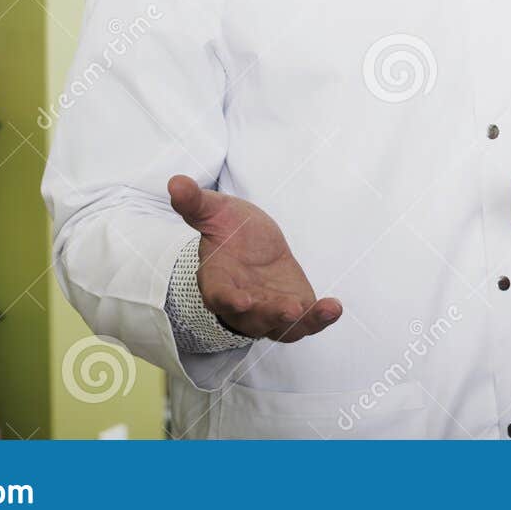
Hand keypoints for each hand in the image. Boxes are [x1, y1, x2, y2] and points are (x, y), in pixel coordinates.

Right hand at [168, 175, 341, 341]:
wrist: (252, 244)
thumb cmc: (229, 231)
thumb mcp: (215, 211)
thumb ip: (196, 203)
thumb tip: (175, 182)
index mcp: (218, 282)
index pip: (221, 296)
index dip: (230, 300)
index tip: (242, 301)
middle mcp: (242, 305)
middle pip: (255, 318)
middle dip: (272, 314)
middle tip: (289, 309)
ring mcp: (268, 311)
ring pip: (282, 327)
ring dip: (300, 322)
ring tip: (320, 311)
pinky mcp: (293, 309)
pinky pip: (306, 321)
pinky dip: (320, 318)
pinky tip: (334, 308)